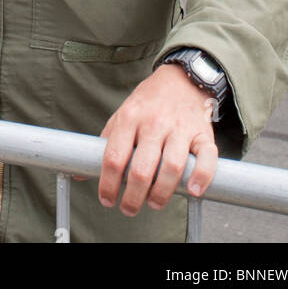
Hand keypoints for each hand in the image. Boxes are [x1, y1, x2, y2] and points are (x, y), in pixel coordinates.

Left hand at [97, 64, 218, 215]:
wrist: (181, 79)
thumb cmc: (148, 104)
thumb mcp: (122, 116)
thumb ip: (105, 144)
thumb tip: (80, 174)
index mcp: (129, 118)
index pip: (114, 158)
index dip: (108, 184)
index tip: (107, 199)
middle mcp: (154, 123)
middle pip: (141, 168)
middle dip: (133, 197)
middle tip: (129, 208)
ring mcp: (180, 128)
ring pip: (171, 167)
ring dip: (161, 193)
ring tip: (154, 203)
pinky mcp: (203, 134)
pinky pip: (206, 158)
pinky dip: (201, 177)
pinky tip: (192, 191)